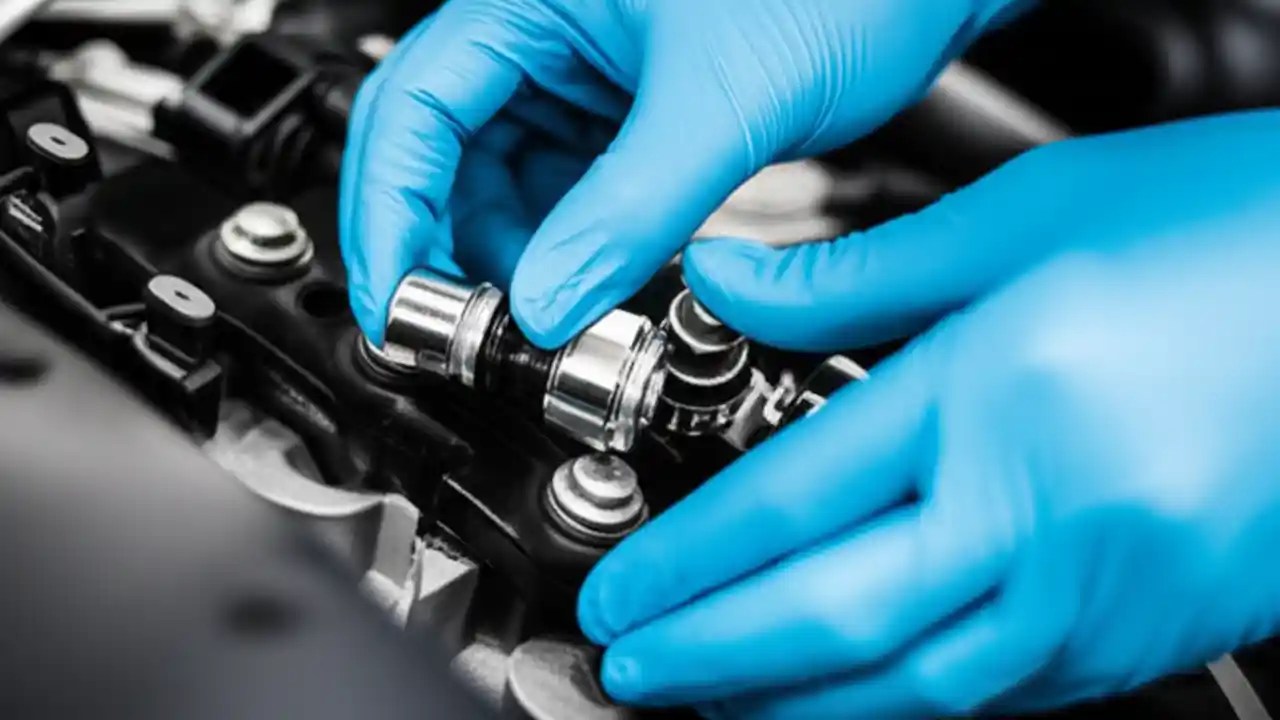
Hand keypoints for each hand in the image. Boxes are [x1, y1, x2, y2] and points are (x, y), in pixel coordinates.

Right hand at [340, 0, 1027, 346]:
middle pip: (445, 151)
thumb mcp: (717, 108)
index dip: (390, 212)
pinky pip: (566, 187)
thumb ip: (624, 215)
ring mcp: (583, 72)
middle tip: (465, 327)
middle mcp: (543, 30)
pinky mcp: (626, 111)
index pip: (413, 108)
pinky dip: (566, 243)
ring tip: (537, 318)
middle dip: (448, 245)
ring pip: (505, 178)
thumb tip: (548, 305)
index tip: (398, 300)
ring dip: (512, 255)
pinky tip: (581, 283)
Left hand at [578, 111, 1279, 717]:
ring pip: (913, 689)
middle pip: (830, 618)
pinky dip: (904, 709)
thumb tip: (729, 284)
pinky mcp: (1150, 631)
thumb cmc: (1232, 231)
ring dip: (790, 706)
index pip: (789, 506)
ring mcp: (1105, 591)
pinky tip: (855, 700)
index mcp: (996, 393)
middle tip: (628, 668)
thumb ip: (855, 273)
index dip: (682, 561)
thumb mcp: (1027, 215)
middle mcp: (1047, 512)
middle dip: (705, 656)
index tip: (619, 589)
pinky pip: (1000, 696)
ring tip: (709, 702)